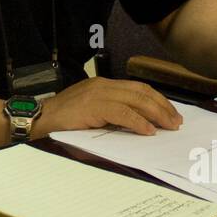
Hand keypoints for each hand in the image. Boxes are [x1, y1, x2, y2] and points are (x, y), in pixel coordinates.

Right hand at [38, 77, 182, 136]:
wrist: (41, 118)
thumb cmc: (65, 119)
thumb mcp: (93, 112)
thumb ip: (113, 114)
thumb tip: (139, 125)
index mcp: (104, 85)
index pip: (138, 89)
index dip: (157, 100)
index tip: (171, 113)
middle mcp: (104, 85)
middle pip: (142, 92)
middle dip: (162, 106)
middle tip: (176, 121)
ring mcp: (99, 93)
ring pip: (136, 100)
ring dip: (156, 114)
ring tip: (168, 126)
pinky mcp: (94, 106)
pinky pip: (123, 113)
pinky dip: (138, 122)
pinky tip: (148, 131)